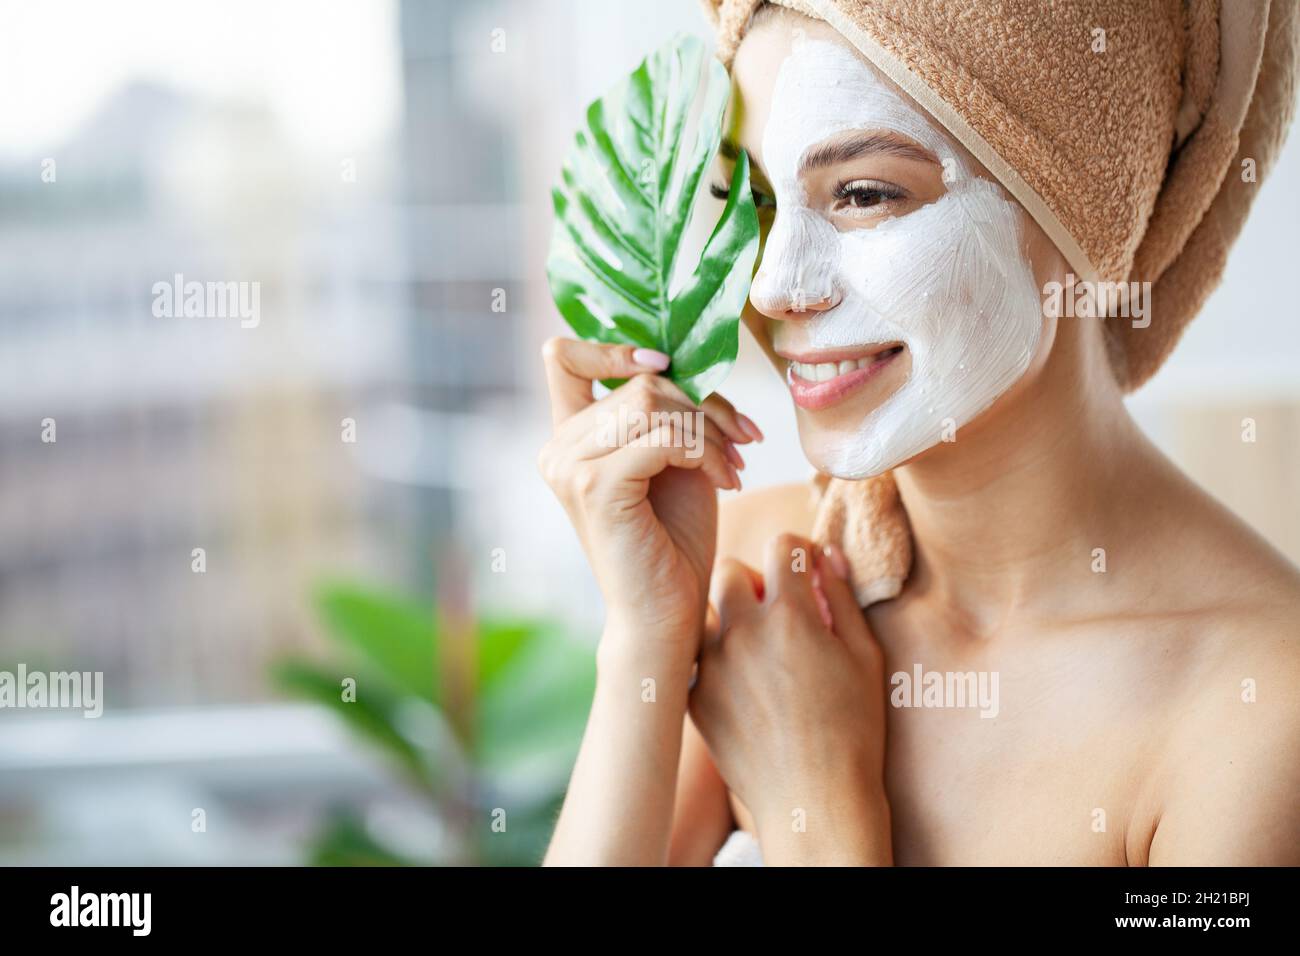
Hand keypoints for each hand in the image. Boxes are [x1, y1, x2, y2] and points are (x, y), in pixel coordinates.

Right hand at [538, 337, 761, 654]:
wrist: (667, 616)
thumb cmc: (674, 542)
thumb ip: (665, 412)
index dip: (616, 348)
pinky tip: (728, 481)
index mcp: (569, 437)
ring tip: (736, 464)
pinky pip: (666, 437)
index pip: (562, 356)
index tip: (668, 370)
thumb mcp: (672, 460)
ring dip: (712, 431)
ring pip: (653, 403)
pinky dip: (709, 453)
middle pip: (639, 382)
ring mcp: (570, 465)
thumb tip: (692, 362)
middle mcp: (558, 447)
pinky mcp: (595, 485)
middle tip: (743, 438)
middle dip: (705, 405)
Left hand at [689, 534, 891, 864]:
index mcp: (790, 617)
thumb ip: (843, 598)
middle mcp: (742, 633)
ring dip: (727, 619)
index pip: (781, 546)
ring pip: (705, 613)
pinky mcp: (695, 698)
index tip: (806, 572)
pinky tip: (744, 686)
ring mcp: (712, 666)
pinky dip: (715, 662)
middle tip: (775, 609)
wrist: (815, 801)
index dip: (797, 553)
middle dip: (754, 579)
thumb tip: (825, 555)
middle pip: (729, 570)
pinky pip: (695, 659)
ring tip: (754, 648)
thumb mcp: (866, 657)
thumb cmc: (854, 731)